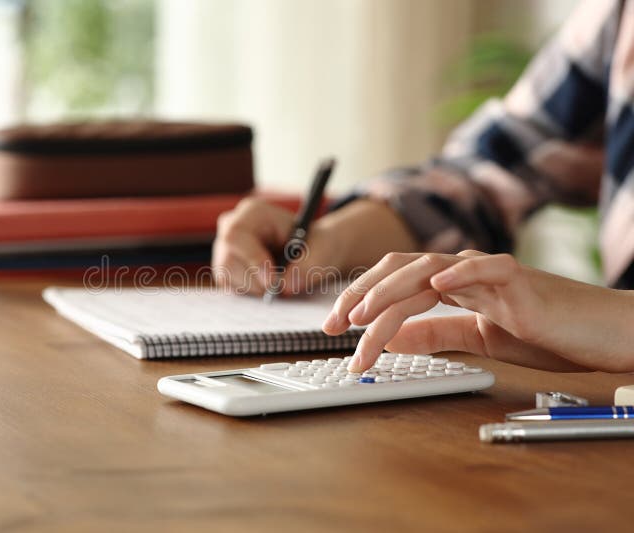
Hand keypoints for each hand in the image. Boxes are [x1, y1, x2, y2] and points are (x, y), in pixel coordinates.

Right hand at [212, 197, 339, 295]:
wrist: (313, 251)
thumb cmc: (316, 246)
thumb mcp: (319, 253)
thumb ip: (304, 268)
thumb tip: (286, 286)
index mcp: (253, 213)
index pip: (237, 235)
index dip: (252, 259)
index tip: (272, 281)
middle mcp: (232, 227)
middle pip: (228, 259)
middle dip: (253, 280)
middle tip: (276, 291)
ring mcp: (225, 247)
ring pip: (226, 275)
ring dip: (253, 288)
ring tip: (276, 284)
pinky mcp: (225, 267)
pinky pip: (229, 285)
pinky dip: (249, 291)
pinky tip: (266, 284)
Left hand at [322, 250, 633, 372]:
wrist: (599, 333)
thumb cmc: (546, 332)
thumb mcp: (478, 338)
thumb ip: (437, 334)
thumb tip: (390, 337)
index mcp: (452, 284)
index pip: (393, 283)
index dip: (359, 300)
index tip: (332, 328)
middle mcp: (464, 272)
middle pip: (399, 271)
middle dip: (359, 296)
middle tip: (333, 327)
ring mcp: (489, 272)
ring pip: (428, 269)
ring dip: (390, 292)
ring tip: (363, 315)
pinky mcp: (520, 281)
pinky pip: (485, 268)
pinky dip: (459, 274)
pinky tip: (435, 285)